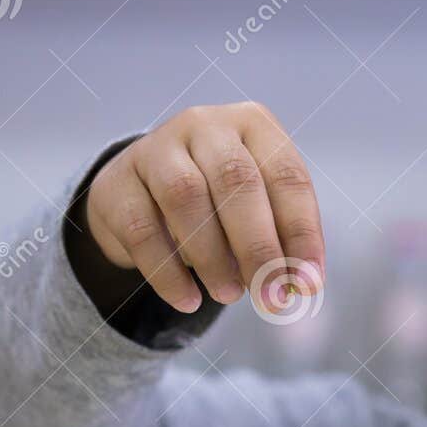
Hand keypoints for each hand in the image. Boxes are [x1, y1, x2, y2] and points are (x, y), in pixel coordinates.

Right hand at [85, 102, 324, 313]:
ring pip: (185, 197)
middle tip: (270, 300)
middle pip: (236, 181)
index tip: (308, 285)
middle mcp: (205, 125)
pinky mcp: (118, 182)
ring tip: (229, 296)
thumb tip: (302, 285)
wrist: (142, 192)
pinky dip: (168, 272)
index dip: (301, 234)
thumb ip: (281, 242)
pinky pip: (142, 229)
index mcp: (253, 126)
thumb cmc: (217, 204)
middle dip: (258, 248)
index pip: (287, 177)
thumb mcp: (257, 212)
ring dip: (212, 257)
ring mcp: (156, 147)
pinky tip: (188, 301)